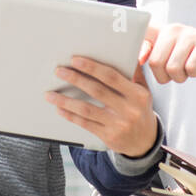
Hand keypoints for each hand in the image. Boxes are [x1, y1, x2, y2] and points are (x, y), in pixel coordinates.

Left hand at [44, 54, 158, 156]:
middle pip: (96, 91)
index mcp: (137, 94)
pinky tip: (59, 109)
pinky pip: (85, 124)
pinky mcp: (108, 136)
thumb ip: (135, 73)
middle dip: (75, 79)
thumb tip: (127, 53)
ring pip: (86, 109)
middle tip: (59, 71)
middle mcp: (128, 110)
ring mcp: (118, 124)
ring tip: (50, 94)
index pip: (111, 77)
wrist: (146, 142)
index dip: (92, 67)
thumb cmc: (140, 111)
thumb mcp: (143, 91)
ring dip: (65, 100)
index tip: (75, 60)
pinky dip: (70, 115)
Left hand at [141, 23, 195, 83]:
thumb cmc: (187, 51)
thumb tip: (139, 59)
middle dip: (163, 76)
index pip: (141, 34)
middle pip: (156, 62)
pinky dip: (192, 74)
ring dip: (179, 77)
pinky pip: (191, 68)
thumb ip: (148, 51)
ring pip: (173, 68)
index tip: (141, 60)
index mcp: (160, 30)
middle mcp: (173, 29)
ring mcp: (190, 35)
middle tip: (172, 73)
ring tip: (185, 70)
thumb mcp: (166, 49)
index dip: (138, 50)